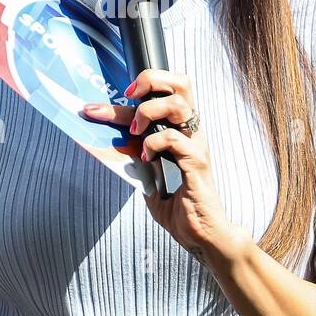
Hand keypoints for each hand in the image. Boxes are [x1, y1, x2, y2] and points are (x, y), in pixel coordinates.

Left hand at [81, 69, 246, 264]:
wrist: (204, 236)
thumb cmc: (181, 210)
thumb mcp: (149, 182)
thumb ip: (136, 164)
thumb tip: (114, 152)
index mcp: (182, 131)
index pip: (164, 93)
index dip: (139, 86)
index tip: (111, 99)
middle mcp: (191, 132)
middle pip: (181, 82)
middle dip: (151, 79)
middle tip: (128, 96)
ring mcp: (196, 145)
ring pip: (178, 104)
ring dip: (149, 112)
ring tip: (135, 132)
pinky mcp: (198, 163)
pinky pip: (175, 139)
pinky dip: (154, 144)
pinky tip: (146, 158)